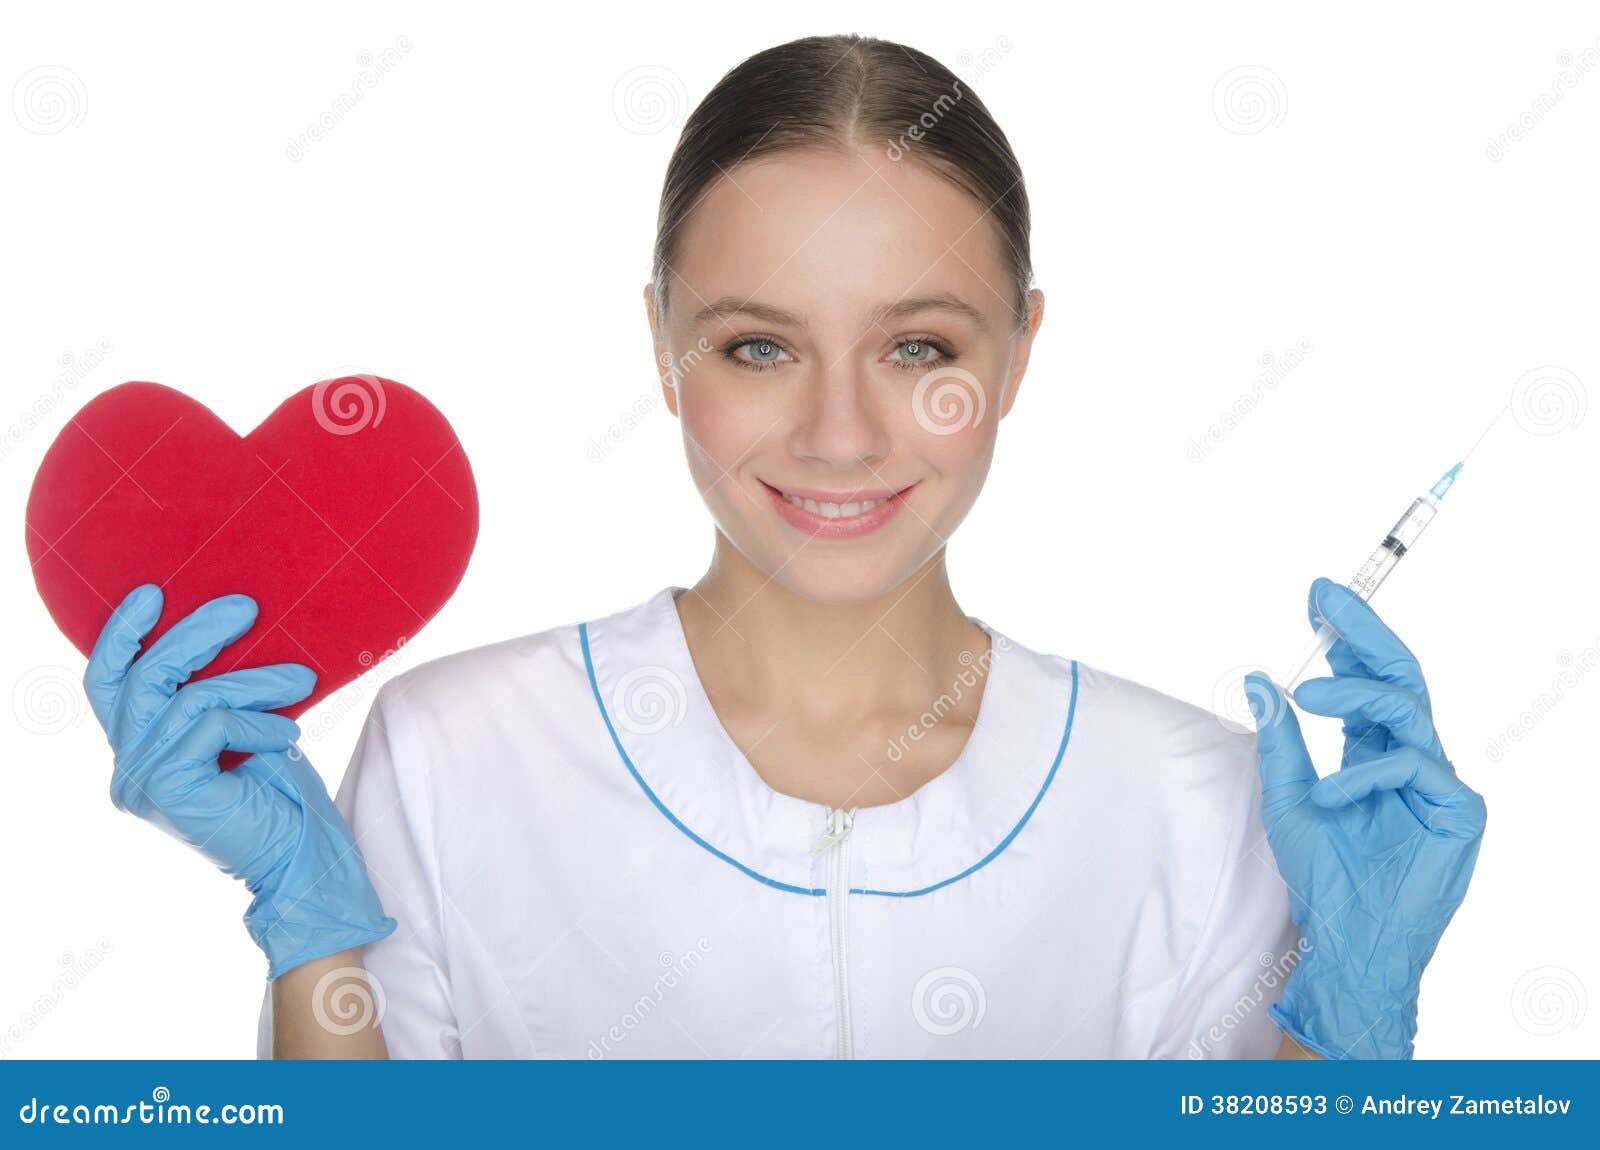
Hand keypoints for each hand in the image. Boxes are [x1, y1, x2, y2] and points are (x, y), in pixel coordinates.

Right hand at [83, 583, 395, 978]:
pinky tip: (290, 738)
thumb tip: (228, 624)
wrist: (302, 859)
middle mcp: (127, 768)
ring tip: (301, 681)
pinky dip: (258, 722)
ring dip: (254, 682)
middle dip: (197, 634)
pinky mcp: (167, 789)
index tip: (151, 592)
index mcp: (138, 752)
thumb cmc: (280, 795)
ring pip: (189, 697)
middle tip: (247, 608)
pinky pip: (211, 724)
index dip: (121, 635)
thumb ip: (216, 693)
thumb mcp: (242, 730)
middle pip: (144, 677)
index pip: (107, 684)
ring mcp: (140, 782)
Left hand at [1245, 577, 1485, 1058]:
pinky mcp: (1458, 812)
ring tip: (1308, 692)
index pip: (1366, 679)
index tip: (1317, 599)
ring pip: (1407, 709)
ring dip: (1354, 691)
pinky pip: (1415, 765)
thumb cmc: (1322, 874)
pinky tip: (1333, 793)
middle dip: (1365, 630)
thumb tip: (1259, 678)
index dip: (1346, 636)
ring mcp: (1438, 783)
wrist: (1347, 938)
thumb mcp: (1285, 796)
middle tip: (1329, 597)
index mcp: (1374, 752)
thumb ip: (1280, 738)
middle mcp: (1410, 759)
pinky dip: (1367, 771)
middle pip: (1399, 677)